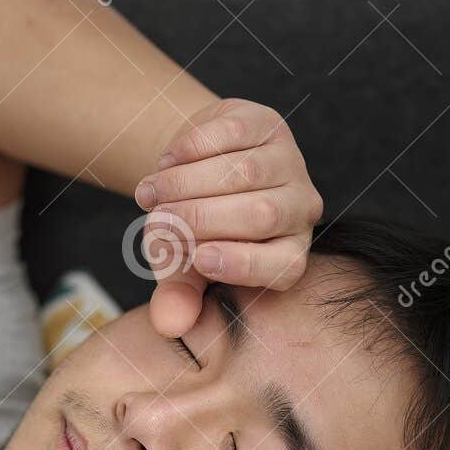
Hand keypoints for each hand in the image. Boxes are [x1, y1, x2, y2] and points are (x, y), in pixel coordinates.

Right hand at [134, 98, 322, 337]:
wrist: (191, 170)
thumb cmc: (192, 229)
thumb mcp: (181, 266)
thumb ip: (179, 296)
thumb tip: (169, 325)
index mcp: (288, 255)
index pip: (282, 266)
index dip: (242, 264)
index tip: (197, 258)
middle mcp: (300, 210)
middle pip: (260, 215)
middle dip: (200, 218)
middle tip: (156, 222)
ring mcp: (289, 162)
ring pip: (243, 172)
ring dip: (185, 183)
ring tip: (148, 193)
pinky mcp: (268, 124)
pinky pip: (232, 133)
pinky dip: (190, 148)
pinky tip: (166, 161)